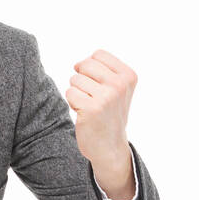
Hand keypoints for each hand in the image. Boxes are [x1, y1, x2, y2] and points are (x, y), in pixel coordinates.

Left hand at [66, 49, 136, 197]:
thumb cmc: (109, 113)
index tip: (98, 84)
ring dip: (77, 93)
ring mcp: (107, 96)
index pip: (98, 54)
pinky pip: (70, 93)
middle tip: (92, 97)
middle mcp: (120, 84)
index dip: (90, 68)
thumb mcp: (116, 88)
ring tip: (90, 106)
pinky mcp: (91, 108)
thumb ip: (102, 70)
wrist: (110, 145)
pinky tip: (85, 113)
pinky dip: (73, 103)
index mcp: (128, 75)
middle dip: (82, 79)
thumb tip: (77, 64)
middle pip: (85, 64)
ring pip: (75, 79)